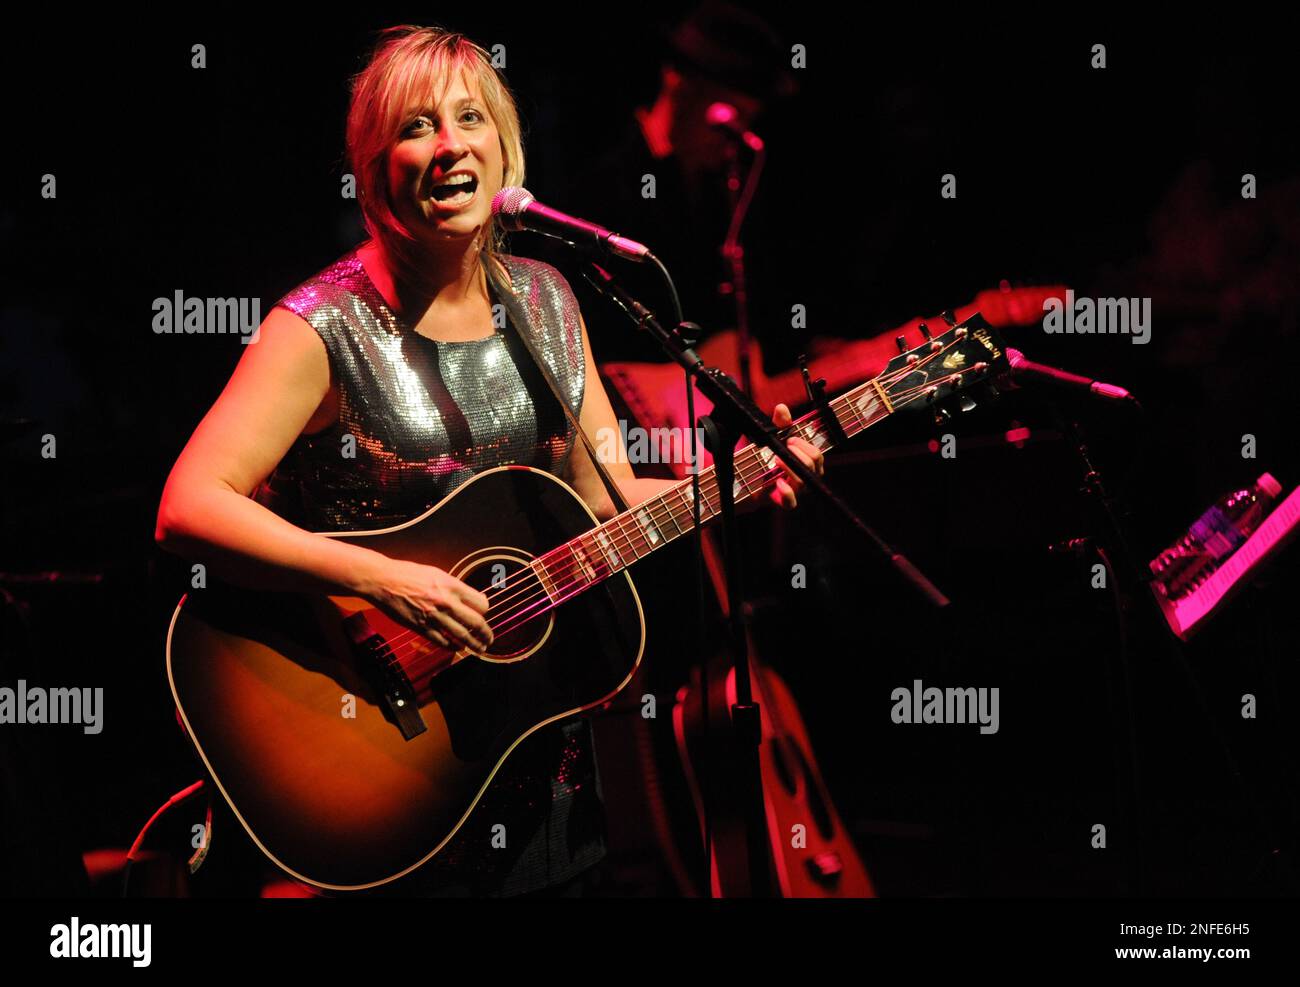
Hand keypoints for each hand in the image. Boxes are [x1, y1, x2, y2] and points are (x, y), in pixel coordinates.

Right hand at [363, 557, 493, 650]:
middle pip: (476, 623)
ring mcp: (434, 616)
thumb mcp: (436, 573)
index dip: (485, 611)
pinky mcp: (420, 627)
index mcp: (452, 586)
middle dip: (486, 633)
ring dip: (473, 645)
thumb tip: (467, 598)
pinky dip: (452, 646)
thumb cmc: (408, 574)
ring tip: (479, 649)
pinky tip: (457, 647)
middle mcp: (446, 602)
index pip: (481, 603)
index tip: (484, 614)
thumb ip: (453, 587)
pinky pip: (442, 641)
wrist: (383, 580)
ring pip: (462, 636)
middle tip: (489, 639)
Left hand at [767, 403, 823, 509]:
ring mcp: (794, 491)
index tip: (790, 439)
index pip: (817, 456)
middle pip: (814, 466)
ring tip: (776, 459)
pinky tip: (777, 482)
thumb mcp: (772, 439)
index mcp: (805, 463)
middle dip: (800, 453)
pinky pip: (791, 503)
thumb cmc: (764, 459)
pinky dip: (787, 493)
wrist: (746, 481)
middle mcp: (804, 477)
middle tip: (785, 446)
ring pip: (803, 482)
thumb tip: (782, 408)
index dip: (807, 446)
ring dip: (790, 468)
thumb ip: (779, 425)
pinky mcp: (781, 502)